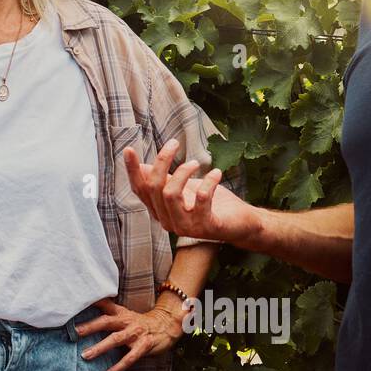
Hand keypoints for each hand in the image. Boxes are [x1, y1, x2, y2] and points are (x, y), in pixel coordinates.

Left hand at [76, 297, 186, 370]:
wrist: (167, 325)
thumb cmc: (140, 322)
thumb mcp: (125, 313)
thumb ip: (109, 311)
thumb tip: (88, 310)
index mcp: (121, 313)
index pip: (104, 305)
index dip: (91, 304)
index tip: (75, 305)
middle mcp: (127, 321)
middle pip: (106, 322)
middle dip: (90, 327)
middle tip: (76, 332)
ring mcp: (136, 333)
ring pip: (115, 340)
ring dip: (100, 348)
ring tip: (85, 355)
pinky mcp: (144, 346)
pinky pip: (129, 358)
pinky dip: (117, 367)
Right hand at [123, 139, 258, 243]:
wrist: (241, 224)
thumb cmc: (213, 204)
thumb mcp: (185, 188)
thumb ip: (164, 180)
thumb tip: (142, 166)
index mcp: (160, 211)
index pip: (140, 190)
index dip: (132, 170)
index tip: (128, 149)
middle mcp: (168, 221)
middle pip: (154, 188)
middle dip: (162, 161)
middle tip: (174, 143)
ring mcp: (186, 227)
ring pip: (170, 194)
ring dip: (183, 172)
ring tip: (196, 162)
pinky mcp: (206, 227)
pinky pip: (202, 199)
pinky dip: (209, 182)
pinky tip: (217, 173)